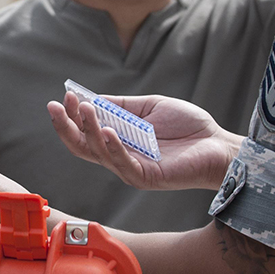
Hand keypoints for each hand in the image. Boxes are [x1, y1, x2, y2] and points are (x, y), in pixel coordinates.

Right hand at [47, 90, 241, 191]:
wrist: (218, 146)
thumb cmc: (188, 127)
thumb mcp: (150, 107)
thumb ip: (122, 106)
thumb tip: (92, 98)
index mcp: (119, 141)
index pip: (86, 132)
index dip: (73, 116)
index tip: (65, 95)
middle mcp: (120, 157)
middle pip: (83, 146)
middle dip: (66, 126)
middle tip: (56, 106)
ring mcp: (131, 169)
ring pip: (99, 153)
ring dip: (88, 130)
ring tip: (84, 109)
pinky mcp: (146, 177)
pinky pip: (123, 165)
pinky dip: (113, 148)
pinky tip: (107, 130)